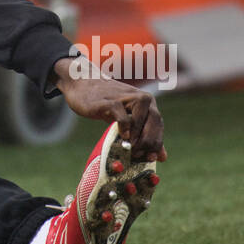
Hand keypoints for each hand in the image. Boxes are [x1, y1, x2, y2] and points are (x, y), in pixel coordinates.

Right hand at [50, 55, 166, 160]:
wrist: (82, 85)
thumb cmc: (105, 103)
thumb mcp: (126, 118)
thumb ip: (144, 134)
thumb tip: (162, 157)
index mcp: (148, 102)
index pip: (159, 125)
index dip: (156, 143)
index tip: (150, 158)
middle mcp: (142, 98)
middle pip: (154, 123)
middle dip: (148, 143)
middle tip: (138, 156)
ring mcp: (127, 97)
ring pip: (141, 121)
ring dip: (138, 139)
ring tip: (131, 150)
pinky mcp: (111, 101)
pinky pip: (123, 118)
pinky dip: (125, 129)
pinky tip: (123, 137)